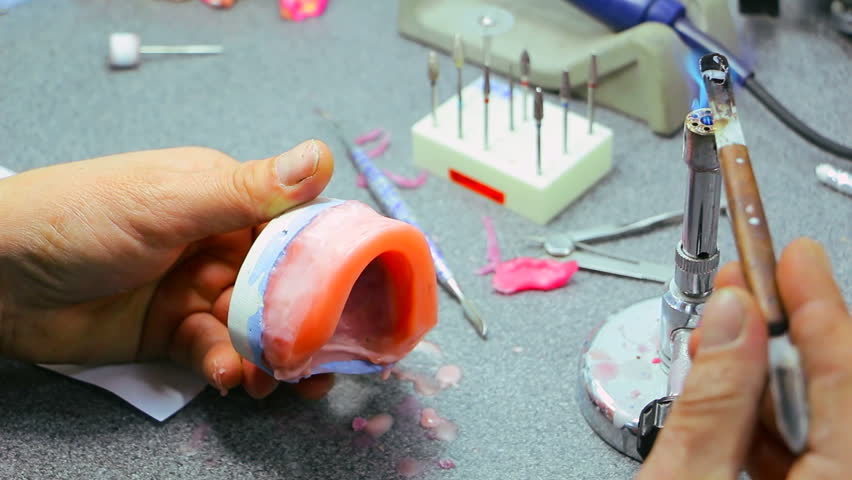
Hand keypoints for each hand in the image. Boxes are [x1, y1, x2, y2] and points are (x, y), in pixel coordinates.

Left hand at [0, 141, 335, 398]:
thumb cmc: (79, 218)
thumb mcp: (168, 200)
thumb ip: (247, 189)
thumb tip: (322, 156)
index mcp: (228, 199)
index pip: (297, 227)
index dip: (331, 260)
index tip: (365, 294)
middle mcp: (220, 243)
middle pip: (284, 285)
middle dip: (308, 319)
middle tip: (329, 356)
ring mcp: (197, 289)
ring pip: (257, 325)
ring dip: (274, 352)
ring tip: (281, 378)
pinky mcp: (174, 332)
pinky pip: (218, 353)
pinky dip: (230, 366)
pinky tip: (232, 378)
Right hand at [638, 237, 851, 478]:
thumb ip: (711, 402)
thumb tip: (730, 319)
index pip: (846, 377)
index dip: (818, 307)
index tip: (797, 257)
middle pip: (833, 390)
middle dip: (780, 333)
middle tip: (745, 289)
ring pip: (815, 418)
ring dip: (762, 373)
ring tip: (718, 334)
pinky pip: (801, 452)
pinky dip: (759, 416)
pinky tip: (725, 388)